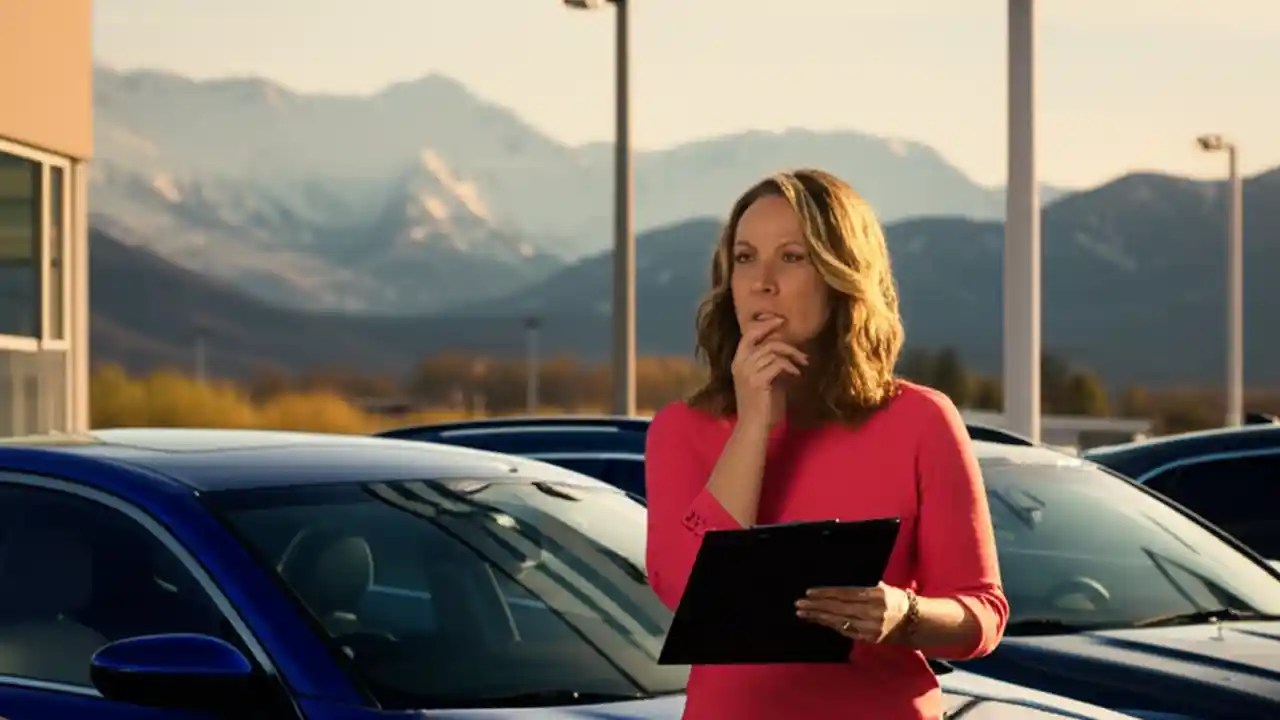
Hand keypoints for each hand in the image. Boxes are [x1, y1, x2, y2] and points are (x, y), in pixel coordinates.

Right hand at [731, 316, 806, 426]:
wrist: (753, 426)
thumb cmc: (760, 404)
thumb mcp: (762, 378)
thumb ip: (767, 363)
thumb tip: (784, 348)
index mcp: (738, 362)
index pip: (747, 335)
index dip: (764, 326)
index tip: (779, 321)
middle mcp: (740, 364)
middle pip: (763, 341)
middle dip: (782, 339)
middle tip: (799, 346)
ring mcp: (748, 372)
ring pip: (772, 351)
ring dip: (791, 355)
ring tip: (802, 362)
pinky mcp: (758, 381)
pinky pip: (777, 363)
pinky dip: (789, 366)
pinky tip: (796, 373)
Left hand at [795, 582, 910, 643]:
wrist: (916, 623)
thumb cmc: (898, 601)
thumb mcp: (885, 588)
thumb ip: (865, 588)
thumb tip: (844, 588)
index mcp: (875, 595)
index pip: (844, 594)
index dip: (825, 593)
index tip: (809, 592)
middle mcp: (871, 611)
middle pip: (838, 608)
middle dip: (816, 606)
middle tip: (799, 604)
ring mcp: (869, 627)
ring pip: (839, 621)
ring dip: (819, 617)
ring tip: (803, 613)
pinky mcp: (868, 638)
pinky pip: (845, 631)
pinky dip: (831, 625)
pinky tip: (819, 621)